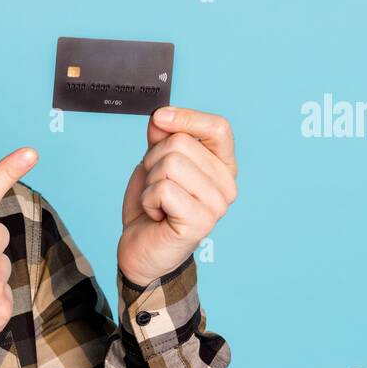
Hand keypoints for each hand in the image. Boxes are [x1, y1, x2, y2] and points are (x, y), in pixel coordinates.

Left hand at [118, 106, 237, 286]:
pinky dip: (148, 200)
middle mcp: (227, 185)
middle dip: (153, 160)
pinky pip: (163, 189)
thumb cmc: (151, 208)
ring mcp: (217, 205)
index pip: (218, 128)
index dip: (187, 118)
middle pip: (181, 143)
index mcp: (222, 167)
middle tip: (156, 186)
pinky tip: (157, 215)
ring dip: (150, 182)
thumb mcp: (154, 164)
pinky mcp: (201, 221)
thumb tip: (162, 117)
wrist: (140, 251)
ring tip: (157, 202)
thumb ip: (161, 138)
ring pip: (170, 164)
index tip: (159, 119)